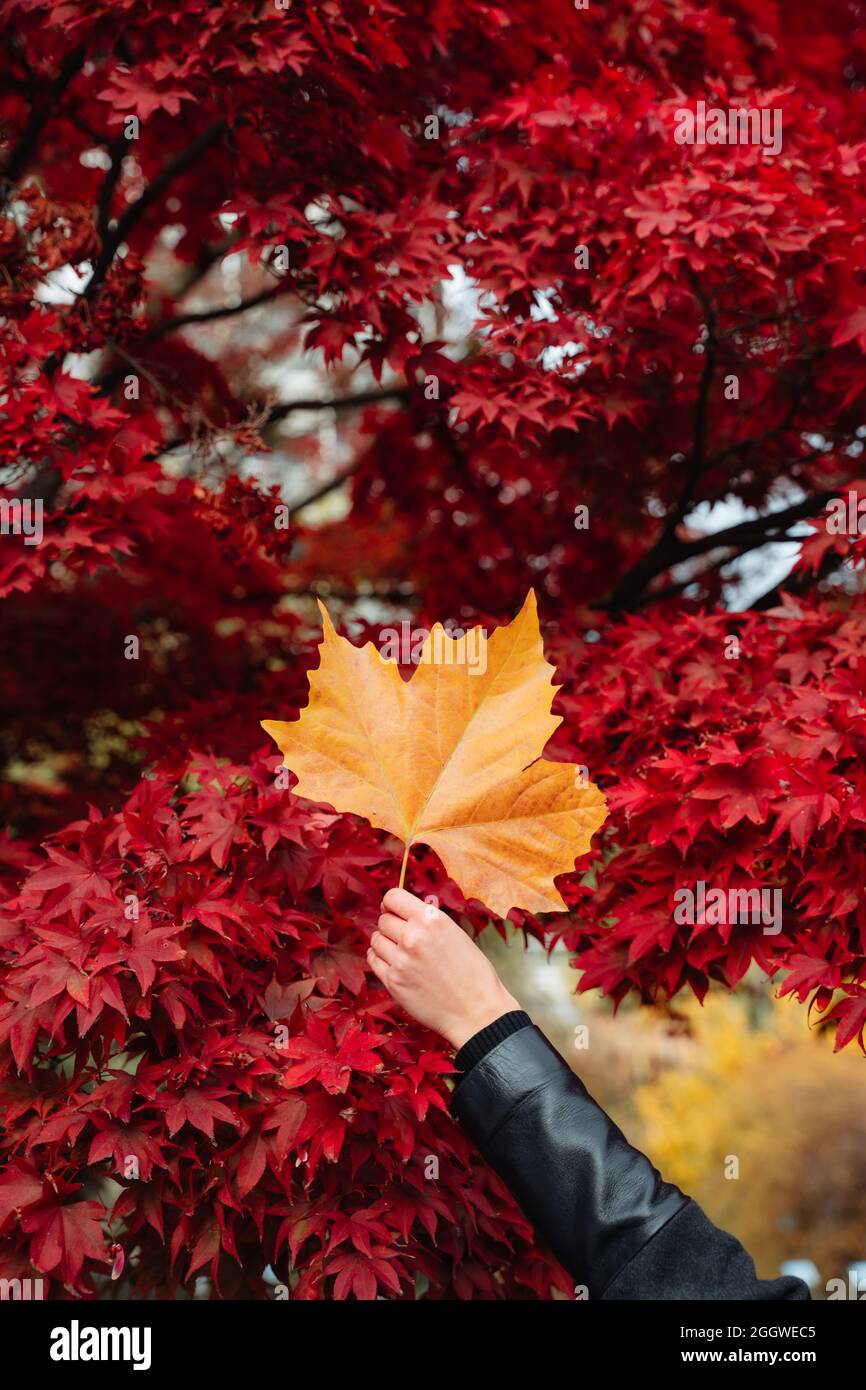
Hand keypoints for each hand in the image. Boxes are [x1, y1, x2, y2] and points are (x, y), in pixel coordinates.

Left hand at [367, 887, 520, 1049]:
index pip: (393, 897)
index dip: (390, 904)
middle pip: (383, 920)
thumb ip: (428, 921)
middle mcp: (413, 936)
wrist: (476, 1011)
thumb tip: (404, 912)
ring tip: (400, 951)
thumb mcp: (455, 933)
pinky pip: (373, 960)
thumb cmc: (472, 973)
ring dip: (384, 943)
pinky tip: (393, 963)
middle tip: (402, 936)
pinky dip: (379, 959)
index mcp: (431, 919)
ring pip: (375, 940)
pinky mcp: (393, 982)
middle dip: (391, 925)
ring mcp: (400, 960)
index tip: (393, 910)